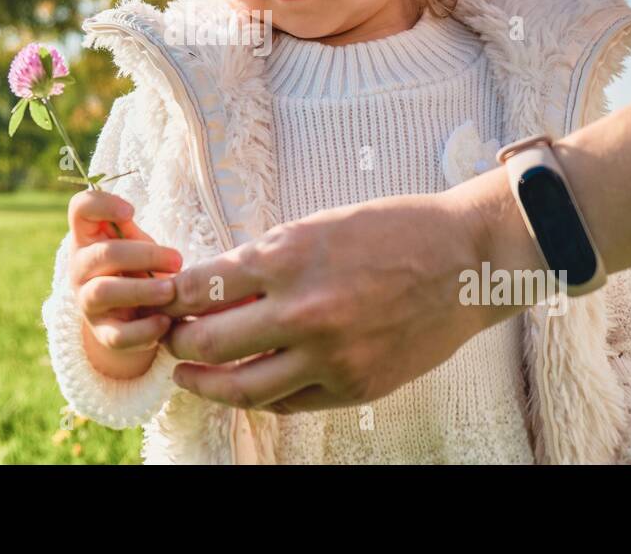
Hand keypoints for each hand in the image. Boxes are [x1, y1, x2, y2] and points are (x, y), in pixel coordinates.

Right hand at [68, 190, 180, 378]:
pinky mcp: (102, 334)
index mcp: (88, 238)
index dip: (101, 205)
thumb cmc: (137, 268)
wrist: (131, 317)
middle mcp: (80, 268)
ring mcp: (87, 302)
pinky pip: (117, 335)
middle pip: (103, 254)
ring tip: (170, 291)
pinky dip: (143, 330)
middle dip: (144, 255)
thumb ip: (134, 230)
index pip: (79, 209)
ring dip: (140, 290)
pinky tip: (165, 322)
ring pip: (103, 292)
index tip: (131, 210)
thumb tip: (133, 216)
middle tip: (177, 260)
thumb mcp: (137, 244)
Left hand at [157, 184, 527, 411]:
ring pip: (242, 388)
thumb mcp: (316, 228)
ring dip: (205, 383)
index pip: (199, 289)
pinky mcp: (355, 387)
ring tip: (190, 375)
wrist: (467, 261)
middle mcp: (303, 311)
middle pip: (208, 343)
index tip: (163, 301)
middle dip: (177, 343)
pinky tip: (247, 384)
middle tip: (169, 339)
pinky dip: (259, 396)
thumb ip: (264, 262)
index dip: (170, 299)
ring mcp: (330, 356)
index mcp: (288, 258)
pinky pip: (288, 402)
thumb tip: (212, 291)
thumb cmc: (391, 231)